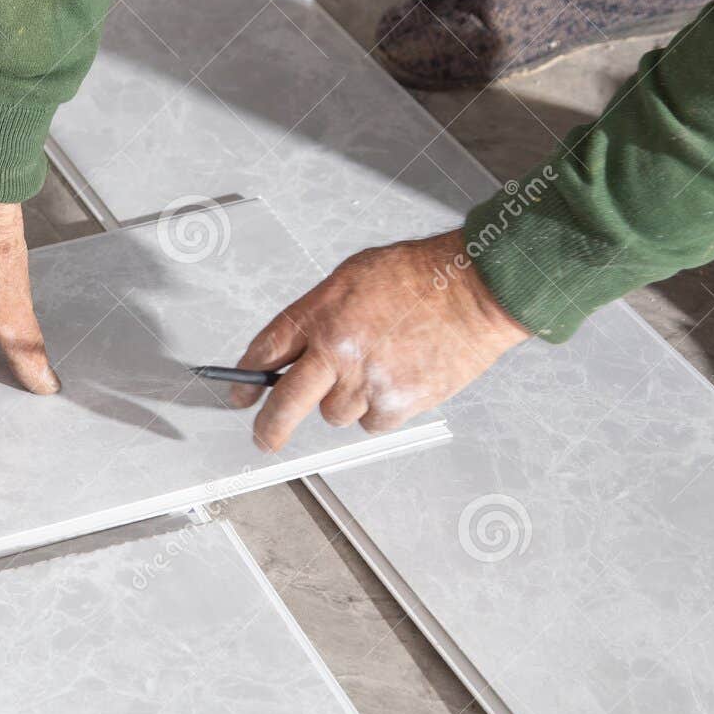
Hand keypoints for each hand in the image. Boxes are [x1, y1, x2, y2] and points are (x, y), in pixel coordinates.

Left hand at [233, 229, 529, 450]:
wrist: (474, 288)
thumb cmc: (419, 276)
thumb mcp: (351, 277)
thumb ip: (317, 315)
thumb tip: (291, 351)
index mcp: (320, 315)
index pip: (265, 353)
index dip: (246, 378)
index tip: (240, 393)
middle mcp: (337, 351)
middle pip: (285, 405)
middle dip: (270, 427)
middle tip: (264, 438)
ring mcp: (367, 381)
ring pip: (335, 415)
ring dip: (346, 401)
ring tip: (377, 367)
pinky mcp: (398, 403)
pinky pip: (371, 422)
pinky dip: (380, 409)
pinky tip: (398, 378)